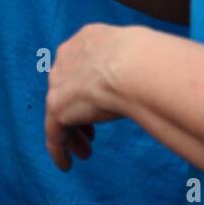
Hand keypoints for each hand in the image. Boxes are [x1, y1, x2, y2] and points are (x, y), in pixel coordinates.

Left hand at [45, 24, 143, 170]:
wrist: (136, 65)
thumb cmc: (148, 58)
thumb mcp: (137, 52)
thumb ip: (130, 63)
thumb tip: (149, 75)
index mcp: (86, 40)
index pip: (80, 66)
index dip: (88, 87)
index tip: (99, 104)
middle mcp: (66, 58)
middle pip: (66, 90)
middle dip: (77, 111)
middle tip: (91, 133)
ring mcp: (59, 82)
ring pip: (60, 114)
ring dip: (72, 134)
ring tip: (86, 152)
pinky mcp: (57, 106)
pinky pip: (54, 134)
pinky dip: (59, 150)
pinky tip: (68, 165)